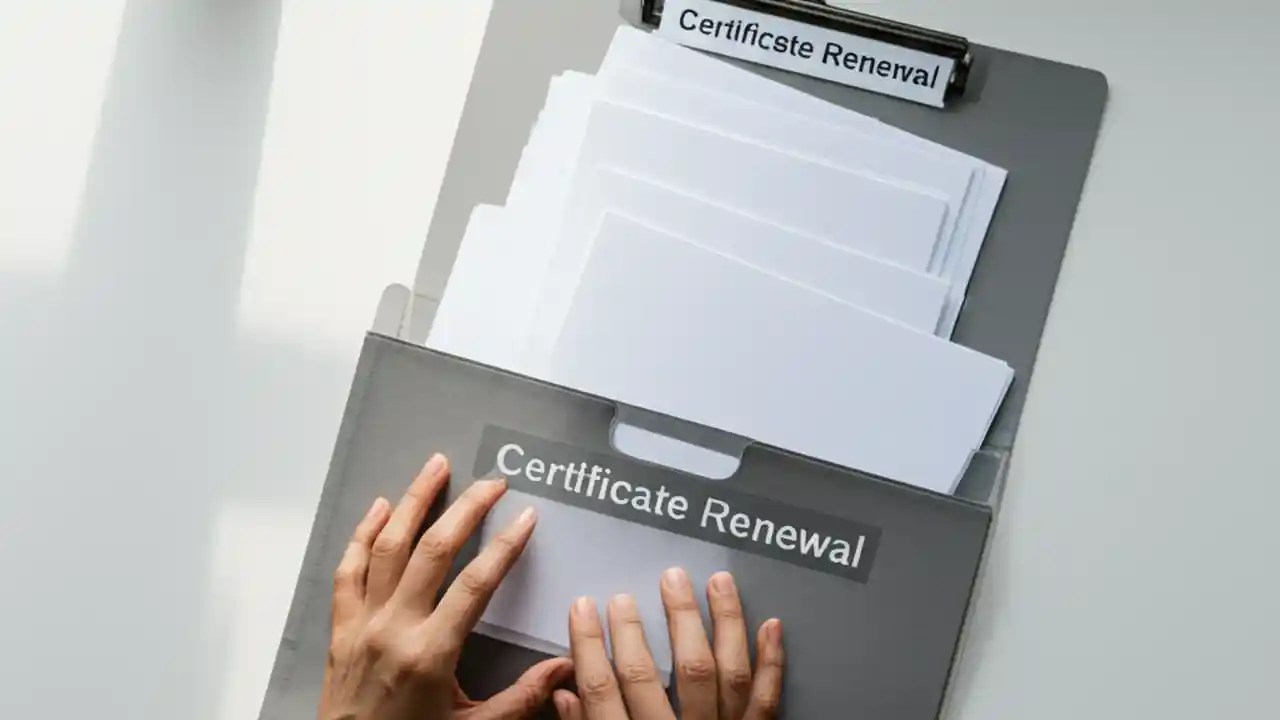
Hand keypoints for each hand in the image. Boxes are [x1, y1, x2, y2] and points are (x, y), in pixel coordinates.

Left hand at [319, 454, 572, 719]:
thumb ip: (521, 699)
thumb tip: (566, 667)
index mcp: (430, 653)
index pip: (475, 585)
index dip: (504, 546)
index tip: (526, 517)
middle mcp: (393, 629)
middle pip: (433, 551)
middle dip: (467, 509)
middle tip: (493, 482)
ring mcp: (362, 623)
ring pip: (387, 546)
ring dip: (414, 502)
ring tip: (436, 466)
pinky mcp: (340, 626)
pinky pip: (348, 568)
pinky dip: (363, 533)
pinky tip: (382, 507)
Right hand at [554, 568, 783, 719]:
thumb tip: (564, 691)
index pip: (604, 692)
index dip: (589, 645)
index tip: (583, 607)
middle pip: (658, 676)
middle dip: (642, 627)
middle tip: (632, 591)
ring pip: (720, 675)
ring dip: (716, 622)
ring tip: (712, 581)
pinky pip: (767, 701)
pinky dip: (773, 662)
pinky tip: (772, 623)